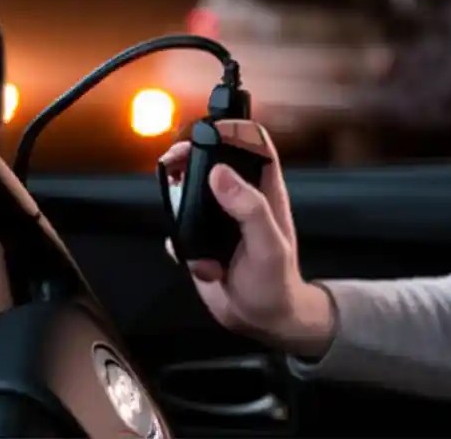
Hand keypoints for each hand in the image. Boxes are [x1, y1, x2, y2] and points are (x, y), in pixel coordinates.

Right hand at [159, 120, 334, 358]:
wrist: (263, 321)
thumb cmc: (277, 283)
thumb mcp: (268, 245)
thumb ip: (249, 208)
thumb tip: (221, 174)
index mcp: (265, 192)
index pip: (254, 144)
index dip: (235, 129)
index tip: (211, 130)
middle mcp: (241, 199)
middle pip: (214, 159)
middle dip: (192, 154)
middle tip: (175, 161)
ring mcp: (220, 219)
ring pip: (191, 189)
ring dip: (177, 194)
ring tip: (173, 199)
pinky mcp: (201, 240)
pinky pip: (179, 226)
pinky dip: (176, 236)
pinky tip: (190, 254)